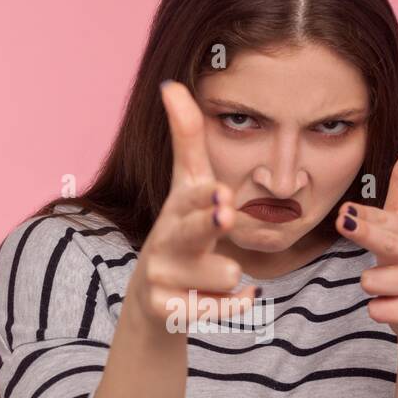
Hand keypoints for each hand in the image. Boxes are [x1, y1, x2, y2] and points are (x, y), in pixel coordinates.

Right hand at [126, 81, 259, 333]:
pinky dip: (233, 307)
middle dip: (207, 224)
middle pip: (190, 232)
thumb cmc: (181, 232)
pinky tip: (244, 297)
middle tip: (225, 215)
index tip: (222, 192)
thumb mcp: (187, 188)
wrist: (152, 298)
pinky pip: (213, 312)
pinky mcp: (166, 310)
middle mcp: (165, 239)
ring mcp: (163, 276)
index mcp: (178, 208)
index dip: (206, 195)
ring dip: (230, 276)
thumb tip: (171, 84)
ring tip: (230, 274)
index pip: (191, 197)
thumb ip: (186, 138)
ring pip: (216, 275)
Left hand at [334, 140, 397, 343]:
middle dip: (365, 232)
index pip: (385, 219)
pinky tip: (395, 307)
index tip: (345, 211)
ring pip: (371, 282)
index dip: (365, 216)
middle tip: (343, 220)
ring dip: (372, 288)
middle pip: (386, 242)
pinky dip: (380, 311)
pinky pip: (378, 310)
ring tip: (389, 289)